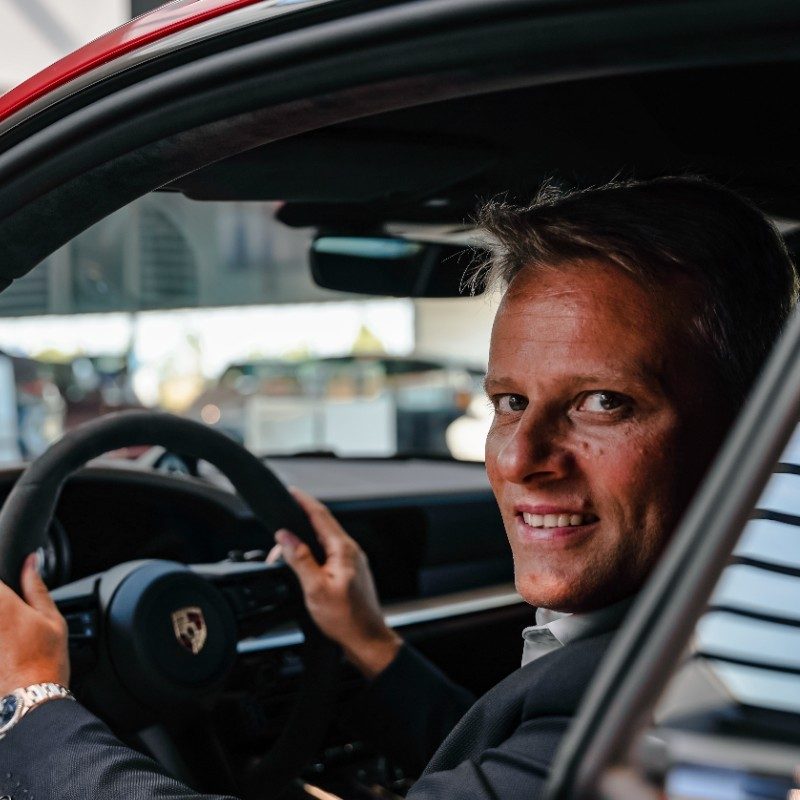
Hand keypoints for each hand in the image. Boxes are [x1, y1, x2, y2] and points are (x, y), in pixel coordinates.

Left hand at [0, 553, 69, 694]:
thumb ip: (37, 588)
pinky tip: (5, 649)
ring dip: (2, 626)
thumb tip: (30, 562)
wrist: (29, 702)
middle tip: (15, 620)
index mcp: (3, 605)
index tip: (7, 590)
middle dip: (4, 605)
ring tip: (10, 638)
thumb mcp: (53, 620)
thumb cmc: (45, 662)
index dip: (2, 582)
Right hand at [268, 487, 401, 679]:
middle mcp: (350, 551)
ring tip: (285, 558)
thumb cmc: (346, 619)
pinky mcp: (350, 573)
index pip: (321, 515)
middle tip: (277, 542)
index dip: (304, 502)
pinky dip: (311, 557)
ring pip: (323, 543)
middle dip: (297, 529)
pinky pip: (327, 556)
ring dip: (303, 545)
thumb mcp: (315, 588)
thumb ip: (299, 559)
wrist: (367, 640)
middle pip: (321, 528)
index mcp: (343, 549)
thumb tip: (285, 537)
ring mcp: (352, 562)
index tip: (292, 491)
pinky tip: (302, 569)